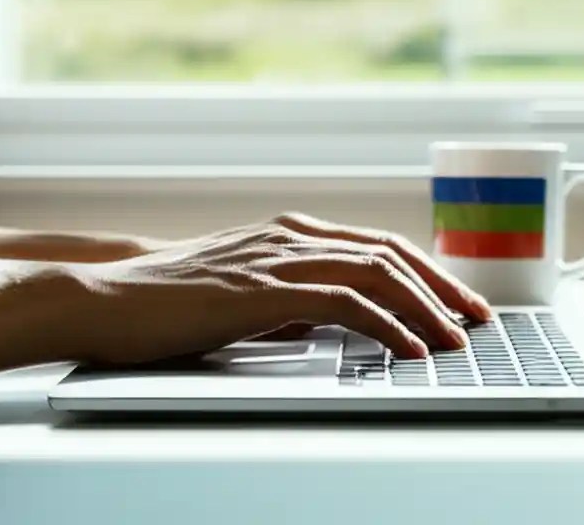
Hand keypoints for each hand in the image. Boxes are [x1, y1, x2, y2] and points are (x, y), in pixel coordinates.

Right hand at [65, 213, 490, 363]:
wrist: (105, 296)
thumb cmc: (167, 300)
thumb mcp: (241, 292)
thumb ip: (287, 299)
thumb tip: (327, 320)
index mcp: (290, 232)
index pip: (379, 244)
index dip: (428, 271)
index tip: (459, 300)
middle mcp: (293, 236)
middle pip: (392, 252)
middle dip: (444, 286)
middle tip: (479, 318)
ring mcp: (279, 259)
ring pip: (378, 273)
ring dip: (427, 308)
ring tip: (456, 340)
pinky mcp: (264, 291)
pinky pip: (346, 304)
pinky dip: (387, 326)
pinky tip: (409, 351)